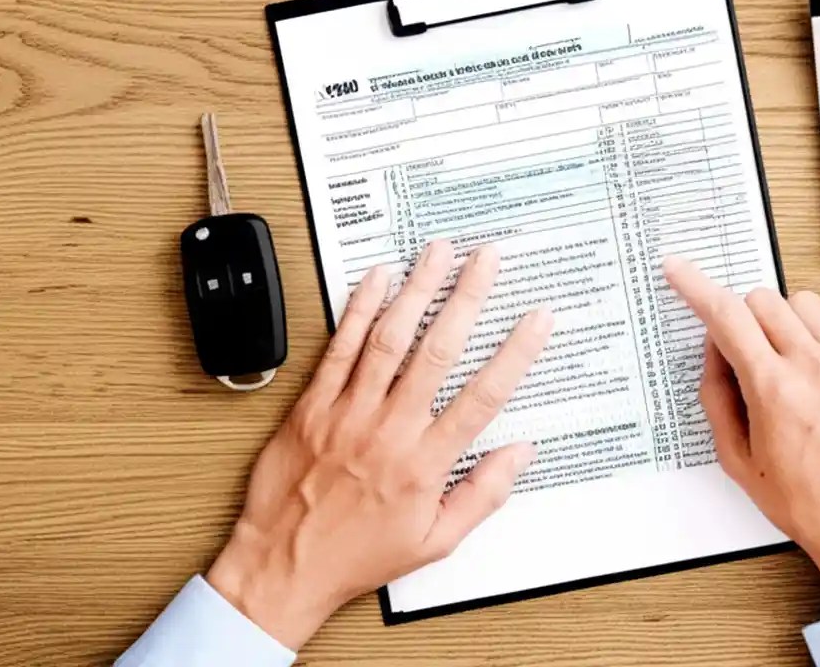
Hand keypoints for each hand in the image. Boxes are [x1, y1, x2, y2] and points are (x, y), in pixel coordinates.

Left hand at [206, 240, 552, 648]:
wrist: (283, 567)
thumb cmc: (357, 556)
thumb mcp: (435, 542)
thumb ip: (482, 495)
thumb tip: (520, 454)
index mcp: (425, 465)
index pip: (483, 396)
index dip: (516, 352)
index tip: (536, 320)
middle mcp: (389, 431)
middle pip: (438, 351)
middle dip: (468, 298)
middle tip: (487, 260)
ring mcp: (348, 414)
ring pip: (389, 339)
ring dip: (417, 289)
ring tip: (438, 252)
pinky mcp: (312, 407)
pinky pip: (339, 348)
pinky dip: (359, 309)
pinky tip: (377, 278)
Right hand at [663, 256, 819, 608]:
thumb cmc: (808, 506)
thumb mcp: (739, 461)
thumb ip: (717, 398)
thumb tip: (714, 352)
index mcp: (774, 390)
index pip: (725, 316)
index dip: (695, 286)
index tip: (679, 268)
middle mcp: (817, 368)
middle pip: (764, 299)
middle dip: (744, 317)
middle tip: (745, 353)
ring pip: (807, 304)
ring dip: (785, 322)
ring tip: (787, 364)